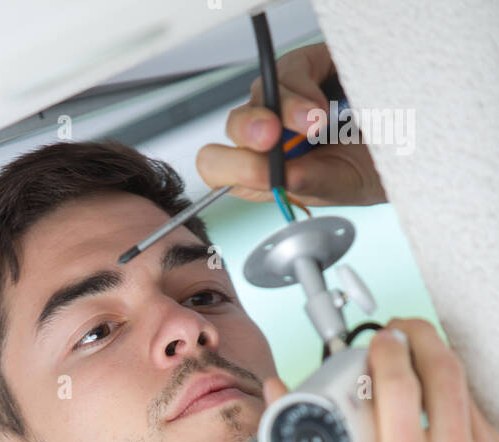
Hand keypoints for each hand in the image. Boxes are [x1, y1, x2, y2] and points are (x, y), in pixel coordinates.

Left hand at [195, 42, 386, 208]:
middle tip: (272, 138)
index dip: (232, 168)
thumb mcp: (339, 186)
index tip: (260, 171)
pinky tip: (321, 106)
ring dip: (284, 109)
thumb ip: (305, 184)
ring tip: (316, 122)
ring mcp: (282, 101)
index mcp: (263, 171)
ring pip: (258, 95)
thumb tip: (277, 178)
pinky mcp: (304, 68)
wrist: (409, 137)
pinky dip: (302, 88)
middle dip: (248, 132)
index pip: (219, 168)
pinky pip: (286, 70)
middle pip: (233, 126)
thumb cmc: (370, 165)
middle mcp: (267, 136)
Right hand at [264, 321, 498, 441]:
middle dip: (421, 335)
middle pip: (443, 369)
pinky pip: (480, 411)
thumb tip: (278, 396)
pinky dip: (458, 397)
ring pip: (466, 386)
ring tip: (419, 356)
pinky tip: (440, 400)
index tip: (380, 340)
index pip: (400, 385)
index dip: (388, 349)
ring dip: (441, 361)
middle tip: (403, 329)